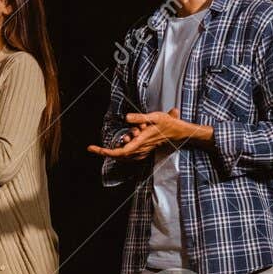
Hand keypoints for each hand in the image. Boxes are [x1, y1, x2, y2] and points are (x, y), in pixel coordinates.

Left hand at [87, 108, 206, 159]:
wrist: (179, 132)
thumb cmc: (167, 124)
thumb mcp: (155, 117)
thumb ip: (140, 118)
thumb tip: (126, 118)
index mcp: (140, 142)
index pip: (120, 151)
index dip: (105, 151)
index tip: (93, 149)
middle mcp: (140, 150)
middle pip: (118, 156)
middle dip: (106, 151)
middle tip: (94, 147)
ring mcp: (142, 152)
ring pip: (122, 156)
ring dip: (115, 149)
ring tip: (115, 141)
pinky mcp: (143, 151)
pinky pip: (128, 155)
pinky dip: (120, 151)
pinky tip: (119, 146)